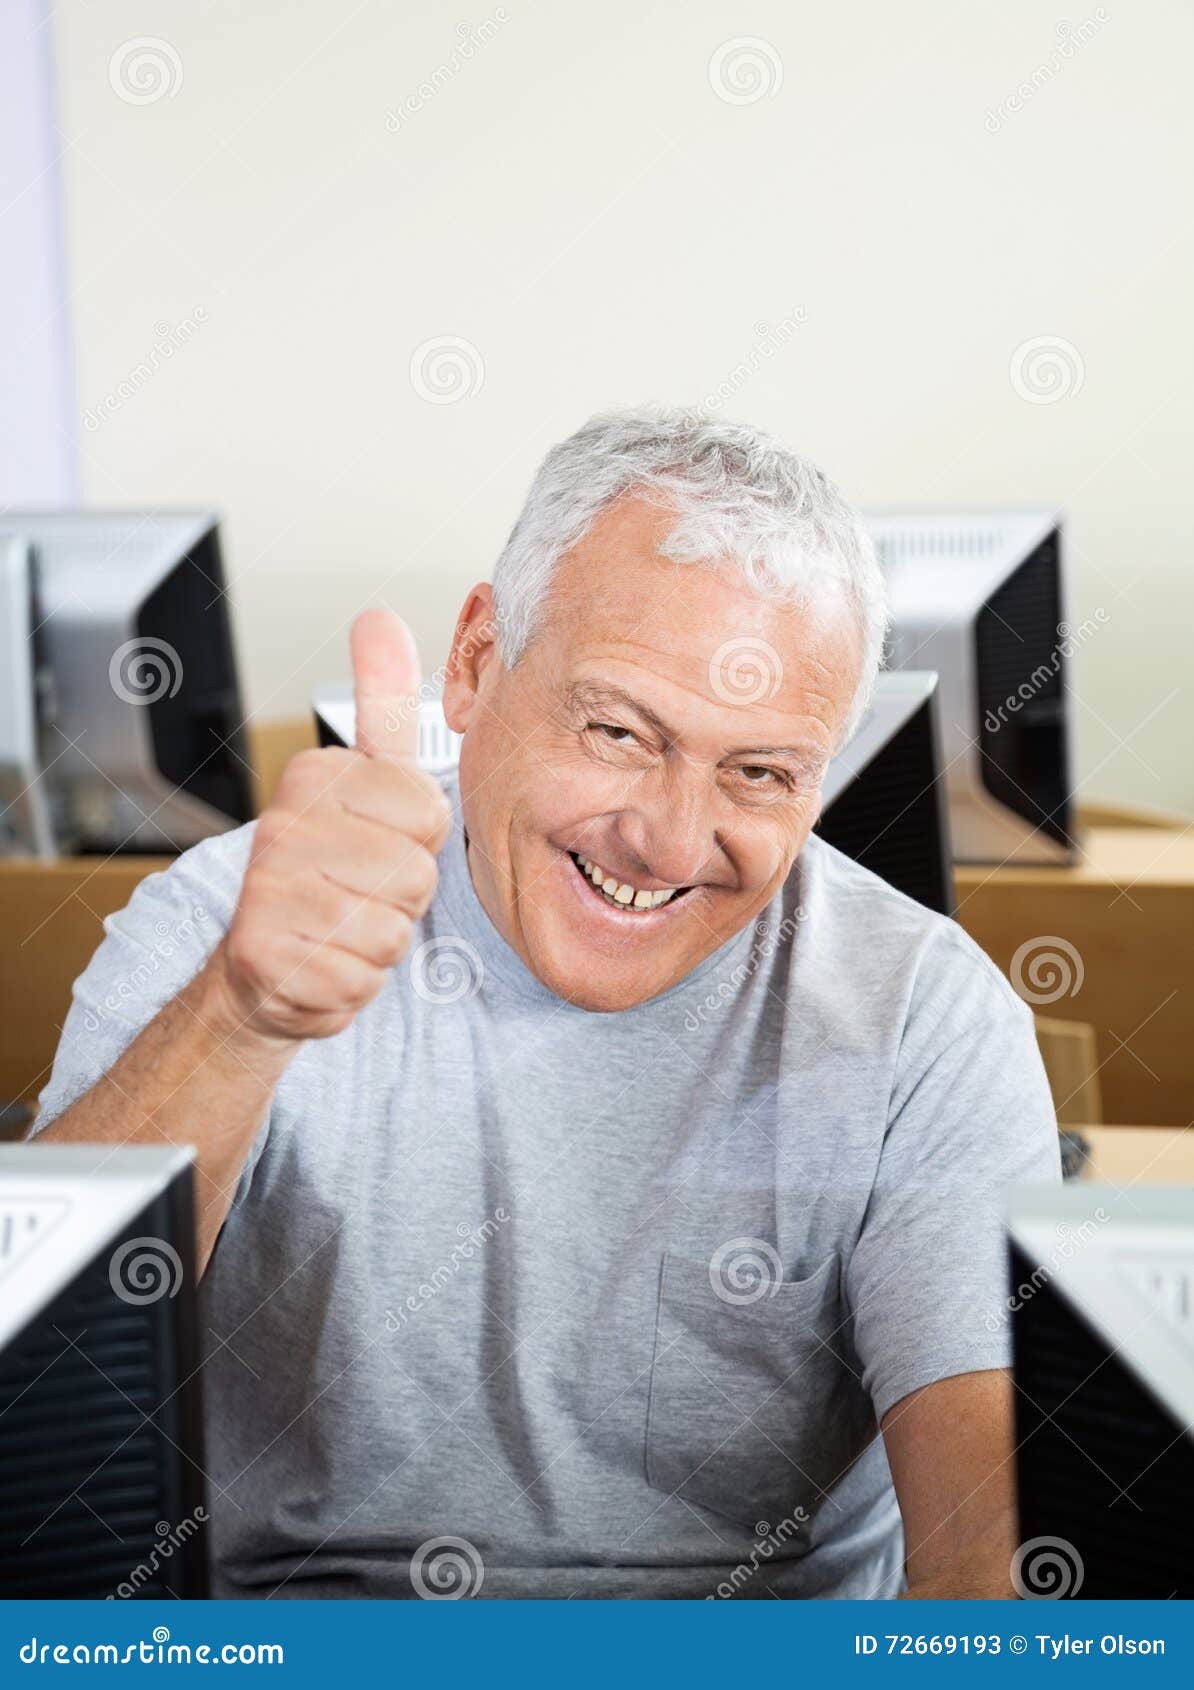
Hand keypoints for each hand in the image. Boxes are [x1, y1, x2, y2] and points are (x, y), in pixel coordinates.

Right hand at [212, 609, 451, 1044]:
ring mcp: (269, 894)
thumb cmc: (328, 869)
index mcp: (314, 776)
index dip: (418, 842)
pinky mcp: (268, 960)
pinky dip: (354, 980)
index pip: (429, 813)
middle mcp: (282, 827)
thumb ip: (378, 702)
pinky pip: (364, 976)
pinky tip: (321, 961)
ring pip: (393, 927)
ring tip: (339, 924)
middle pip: (416, 873)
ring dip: (379, 938)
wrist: (263, 964)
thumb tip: (378, 615)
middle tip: (356, 889)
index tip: (375, 841)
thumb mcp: (361, 778)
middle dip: (402, 895)